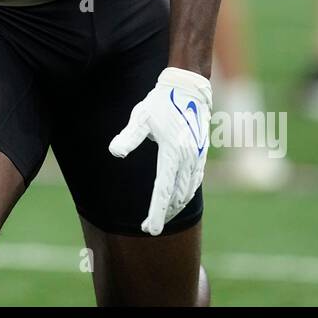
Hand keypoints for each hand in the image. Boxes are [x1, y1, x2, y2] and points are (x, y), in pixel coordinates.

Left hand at [109, 67, 211, 234]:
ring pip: (188, 191)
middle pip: (177, 196)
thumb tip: (115, 152)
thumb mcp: (141, 117)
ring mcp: (198, 156)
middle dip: (165, 214)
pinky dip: (186, 194)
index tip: (150, 229)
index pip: (163, 190)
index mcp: (173, 152)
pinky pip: (195, 181)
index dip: (156, 212)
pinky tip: (179, 198)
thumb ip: (129, 136)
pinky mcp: (202, 153)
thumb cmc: (160, 102)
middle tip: (150, 226)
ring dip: (176, 206)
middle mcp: (188, 158)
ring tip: (164, 216)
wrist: (188, 87)